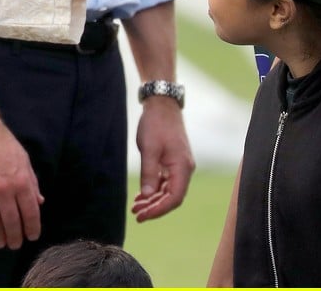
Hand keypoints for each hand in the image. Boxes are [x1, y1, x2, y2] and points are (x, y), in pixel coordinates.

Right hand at [0, 118, 41, 248]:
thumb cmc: (2, 141)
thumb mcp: (23, 159)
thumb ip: (31, 181)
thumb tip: (39, 202)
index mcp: (21, 181)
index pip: (30, 212)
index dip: (32, 228)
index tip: (32, 237)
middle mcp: (4, 188)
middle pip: (11, 221)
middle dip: (14, 237)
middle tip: (14, 245)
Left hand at [130, 97, 194, 220]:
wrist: (161, 104)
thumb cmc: (156, 124)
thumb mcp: (149, 148)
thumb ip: (149, 173)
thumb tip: (146, 196)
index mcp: (182, 167)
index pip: (175, 198)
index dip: (159, 210)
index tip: (142, 216)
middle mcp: (184, 169)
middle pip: (172, 197)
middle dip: (154, 207)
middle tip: (136, 214)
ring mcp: (179, 165)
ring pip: (168, 190)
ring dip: (152, 200)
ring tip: (135, 207)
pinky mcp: (173, 161)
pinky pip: (165, 181)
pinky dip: (154, 189)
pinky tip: (141, 195)